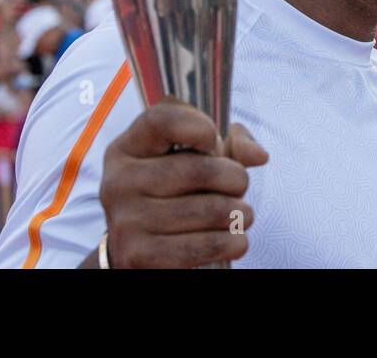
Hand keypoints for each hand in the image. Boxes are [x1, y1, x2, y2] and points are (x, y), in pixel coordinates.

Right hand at [98, 98, 267, 267]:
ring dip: (239, 213)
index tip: (214, 139)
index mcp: (128, 148)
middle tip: (240, 186)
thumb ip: (230, 143)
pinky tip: (236, 240)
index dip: (196, 125)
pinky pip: (203, 246)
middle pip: (198, 169)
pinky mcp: (138, 256)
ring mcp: (126, 220)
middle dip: (235, 178)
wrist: (138, 249)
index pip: (160, 120)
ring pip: (209, 210)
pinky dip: (231, 243)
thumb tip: (257, 155)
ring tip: (242, 214)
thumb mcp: (195, 158)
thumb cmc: (174, 191)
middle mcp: (119, 181)